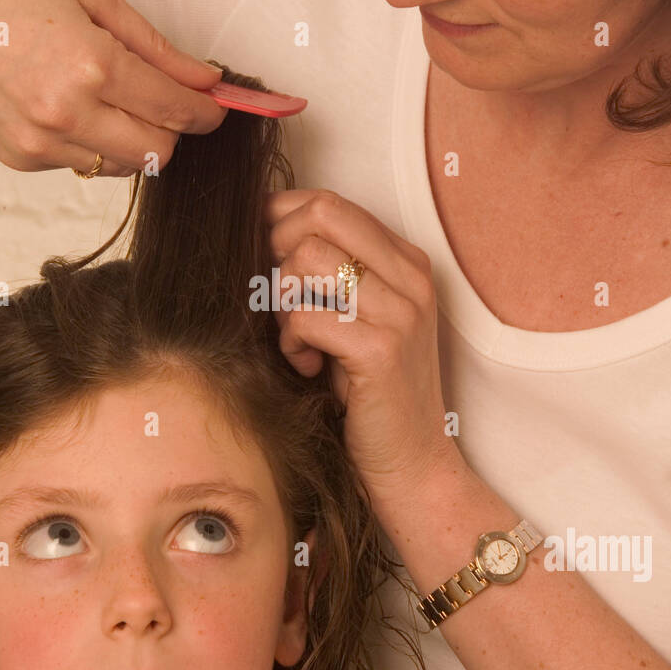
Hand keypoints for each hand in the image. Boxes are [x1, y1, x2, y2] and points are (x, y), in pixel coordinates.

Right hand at [0, 0, 224, 174]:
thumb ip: (155, 44)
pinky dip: (94, 142)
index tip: (219, 106)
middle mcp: (66, 113)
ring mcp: (39, 143)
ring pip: (124, 166)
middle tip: (171, 101)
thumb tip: (206, 79)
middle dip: (175, 131)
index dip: (208, 112)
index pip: (175, 109)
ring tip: (115, 97)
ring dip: (135, 139)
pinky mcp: (20, 160)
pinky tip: (72, 105)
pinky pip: (83, 165)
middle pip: (159, 152)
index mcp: (89, 63)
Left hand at [263, 188, 466, 517]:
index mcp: (407, 262)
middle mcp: (411, 278)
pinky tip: (306, 366)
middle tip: (280, 304)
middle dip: (278, 256)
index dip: (281, 222)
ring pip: (306, 263)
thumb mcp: (353, 319)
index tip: (265, 260)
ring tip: (298, 342)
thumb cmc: (369, 393)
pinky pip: (305, 316)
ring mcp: (401, 312)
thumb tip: (259, 229)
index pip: (329, 204)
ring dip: (284, 305)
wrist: (411, 465)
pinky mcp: (381, 349)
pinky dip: (291, 343)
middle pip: (317, 220)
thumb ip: (325, 274)